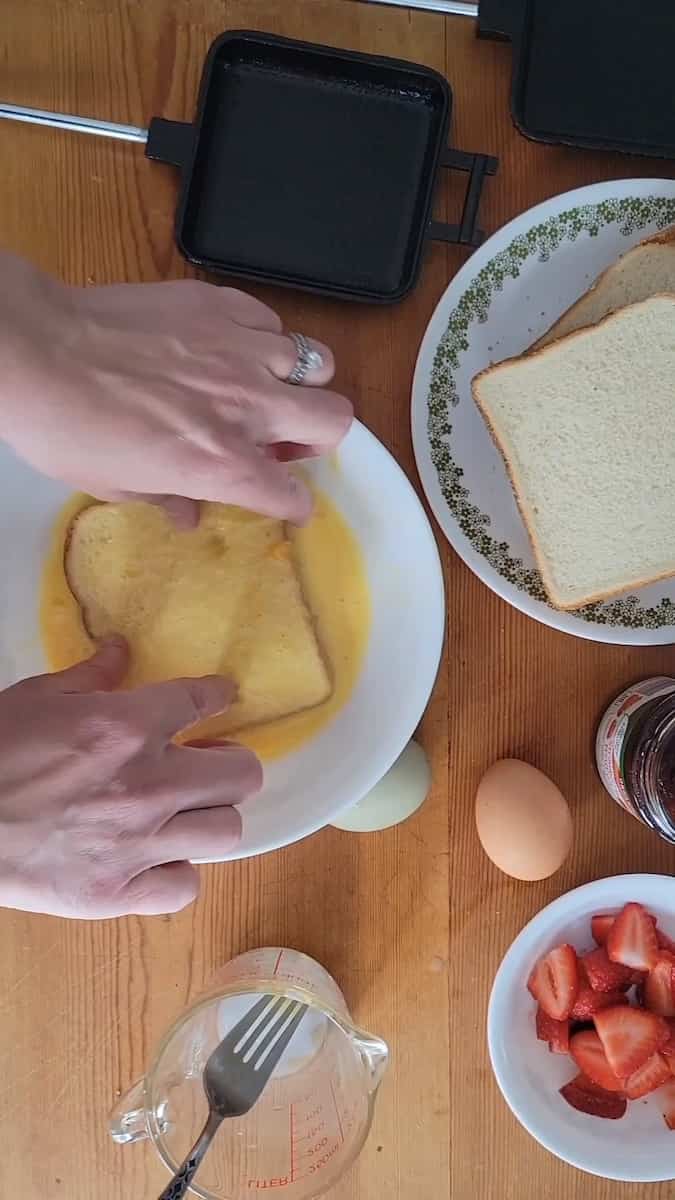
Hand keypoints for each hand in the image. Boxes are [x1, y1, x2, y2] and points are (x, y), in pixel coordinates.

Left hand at [0, 254, 351, 523]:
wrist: (36, 352)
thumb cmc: (66, 427)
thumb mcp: (116, 485)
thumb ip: (166, 498)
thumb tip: (188, 512)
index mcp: (222, 463)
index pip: (290, 494)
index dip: (292, 504)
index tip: (285, 501)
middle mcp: (246, 406)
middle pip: (335, 420)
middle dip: (316, 437)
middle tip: (281, 439)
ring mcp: (238, 349)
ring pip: (316, 362)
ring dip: (296, 382)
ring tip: (261, 387)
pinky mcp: (219, 305)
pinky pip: (271, 320)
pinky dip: (262, 339)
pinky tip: (230, 348)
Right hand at [0, 638, 261, 917]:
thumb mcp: (37, 698)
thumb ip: (91, 676)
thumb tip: (121, 649)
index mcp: (128, 726)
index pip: (202, 701)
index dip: (216, 697)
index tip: (220, 700)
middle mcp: (148, 784)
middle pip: (242, 775)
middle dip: (229, 765)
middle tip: (207, 765)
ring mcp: (138, 843)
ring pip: (226, 832)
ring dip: (208, 819)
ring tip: (185, 814)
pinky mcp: (118, 893)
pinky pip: (184, 887)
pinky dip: (175, 872)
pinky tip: (155, 858)